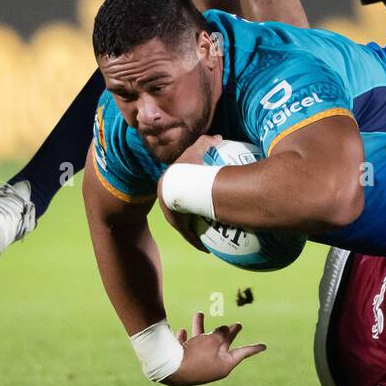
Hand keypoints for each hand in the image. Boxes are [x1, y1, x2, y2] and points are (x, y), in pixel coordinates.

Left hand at [157, 135, 221, 250]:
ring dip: (194, 232)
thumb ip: (206, 142)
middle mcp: (166, 200)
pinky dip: (198, 241)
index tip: (194, 194)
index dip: (185, 190)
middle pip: (180, 208)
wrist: (180, 185)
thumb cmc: (189, 165)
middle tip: (202, 217)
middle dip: (188, 214)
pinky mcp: (177, 224)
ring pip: (185, 224)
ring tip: (206, 240)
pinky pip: (190, 235)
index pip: (176, 187)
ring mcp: (171, 213)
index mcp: (168, 183)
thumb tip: (218, 137)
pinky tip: (208, 249)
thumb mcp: (198, 149)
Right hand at [164, 311, 265, 385]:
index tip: (264, 346)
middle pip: (223, 346)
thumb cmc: (196, 356)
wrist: (169, 370)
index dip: (254, 348)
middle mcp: (212, 366)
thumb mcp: (214, 341)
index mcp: (225, 364)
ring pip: (202, 343)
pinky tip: (182, 331)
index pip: (243, 352)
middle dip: (228, 334)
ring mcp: (197, 366)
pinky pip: (186, 349)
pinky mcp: (183, 363)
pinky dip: (185, 339)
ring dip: (201, 328)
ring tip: (199, 313)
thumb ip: (222, 334)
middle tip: (237, 324)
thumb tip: (225, 330)